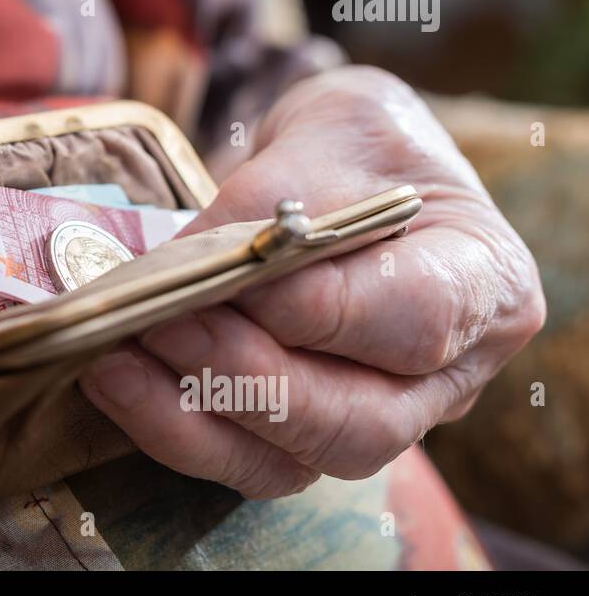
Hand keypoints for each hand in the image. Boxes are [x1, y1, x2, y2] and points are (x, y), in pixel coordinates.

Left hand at [80, 66, 545, 497]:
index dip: (319, 312)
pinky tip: (113, 378)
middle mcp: (446, 375)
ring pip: (294, 462)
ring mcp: (378, 417)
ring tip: (114, 362)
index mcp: (484, 283)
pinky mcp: (304, 436)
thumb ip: (267, 203)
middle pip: (358, 423)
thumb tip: (180, 271)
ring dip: (190, 417)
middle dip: (245, 380)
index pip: (414, 322)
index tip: (232, 279)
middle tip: (159, 325)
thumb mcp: (326, 133)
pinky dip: (172, 425)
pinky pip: (243, 459)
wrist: (347, 167)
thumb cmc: (354, 144)